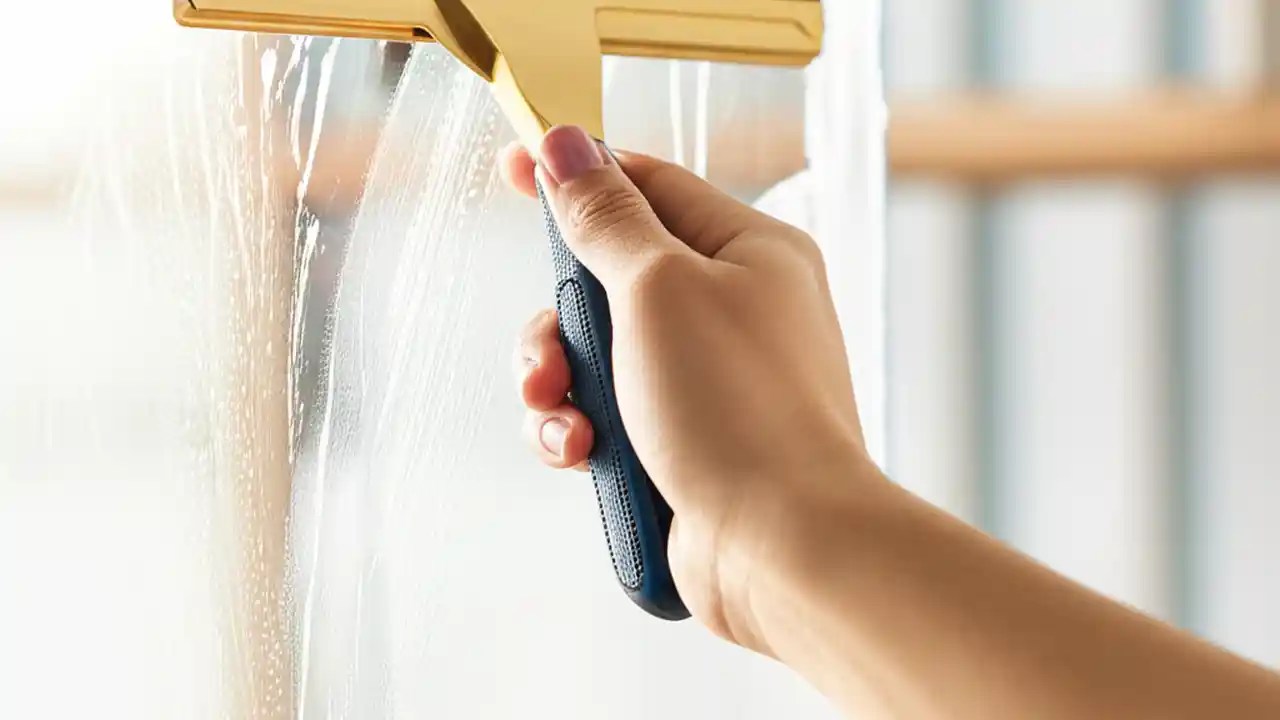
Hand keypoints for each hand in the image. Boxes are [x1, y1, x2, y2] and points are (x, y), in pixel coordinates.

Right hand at [505, 126, 883, 653]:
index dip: (580, 175)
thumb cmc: (739, 409)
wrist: (780, 544)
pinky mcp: (685, 440)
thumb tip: (567, 146)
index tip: (514, 168)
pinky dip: (583, 433)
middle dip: (562, 322)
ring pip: (598, 355)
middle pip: (609, 280)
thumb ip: (605, 219)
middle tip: (551, 356)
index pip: (650, 186)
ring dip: (562, 387)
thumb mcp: (659, 290)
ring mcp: (709, 380)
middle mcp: (734, 310)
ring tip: (568, 424)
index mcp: (750, 251)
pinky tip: (580, 456)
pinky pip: (609, 416)